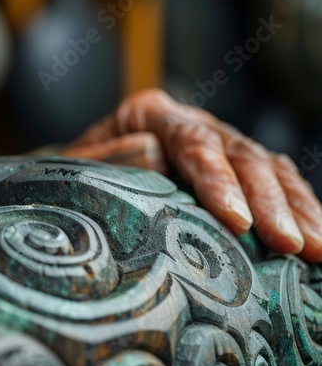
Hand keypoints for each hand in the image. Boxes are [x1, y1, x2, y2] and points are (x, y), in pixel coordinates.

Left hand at [62, 89, 321, 261]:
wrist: (70, 183)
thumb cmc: (69, 181)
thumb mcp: (73, 170)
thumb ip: (107, 158)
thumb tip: (152, 152)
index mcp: (149, 114)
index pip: (193, 142)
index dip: (219, 181)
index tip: (239, 220)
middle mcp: (192, 123)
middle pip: (240, 155)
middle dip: (270, 202)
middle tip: (291, 244)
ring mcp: (219, 144)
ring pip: (269, 169)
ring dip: (299, 209)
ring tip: (319, 250)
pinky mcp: (236, 171)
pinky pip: (279, 184)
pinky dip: (303, 209)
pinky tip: (320, 239)